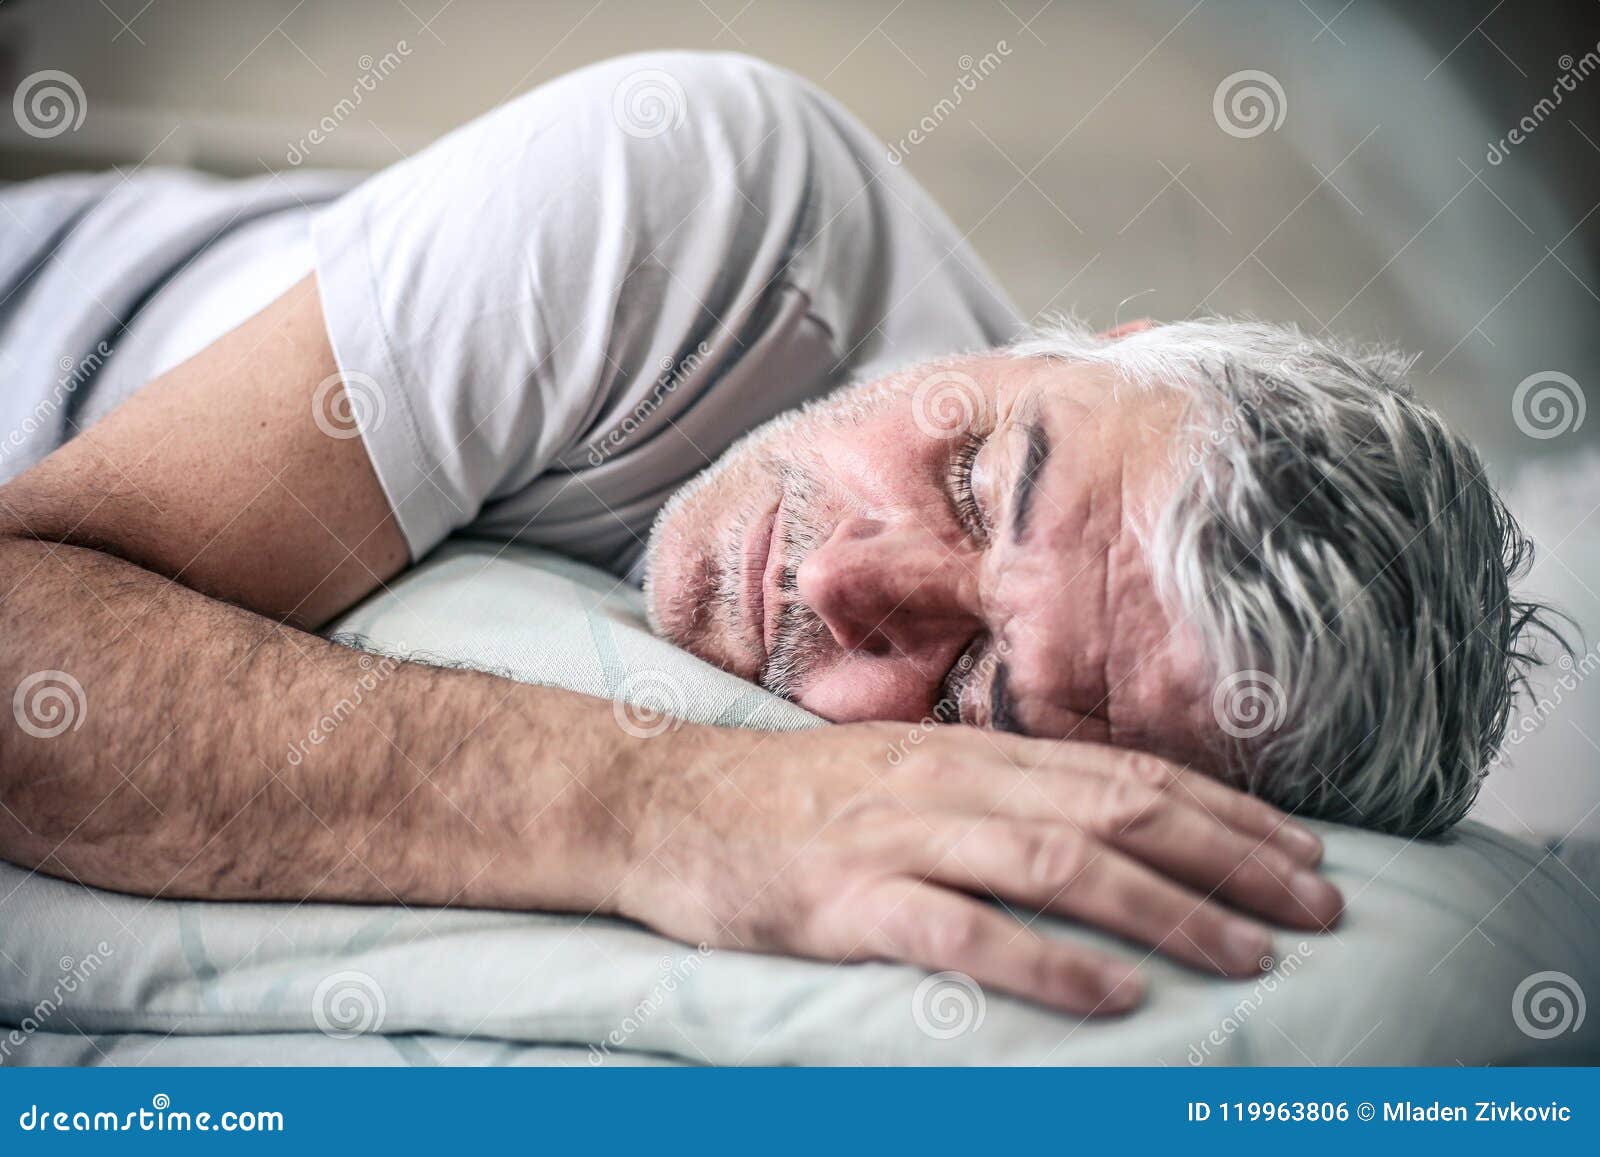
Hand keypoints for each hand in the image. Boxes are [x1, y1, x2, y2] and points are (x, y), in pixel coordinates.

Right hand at [612, 722, 1340, 1015]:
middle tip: (1319, 906)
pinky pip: (964, 929)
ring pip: (1060, 862)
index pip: (1126, 773)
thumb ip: (990, 797)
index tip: (1304, 851)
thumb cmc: (787, 802)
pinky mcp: (846, 896)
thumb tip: (1093, 833)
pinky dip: (1048, 961)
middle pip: (1117, 812)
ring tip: (1247, 952)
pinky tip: (1115, 994)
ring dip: (1166, 909)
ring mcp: (899, 835)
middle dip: (1230, 858)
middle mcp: (951, 781)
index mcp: (970, 752)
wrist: (659, 801)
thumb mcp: (900, 778)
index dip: (1225, 812)